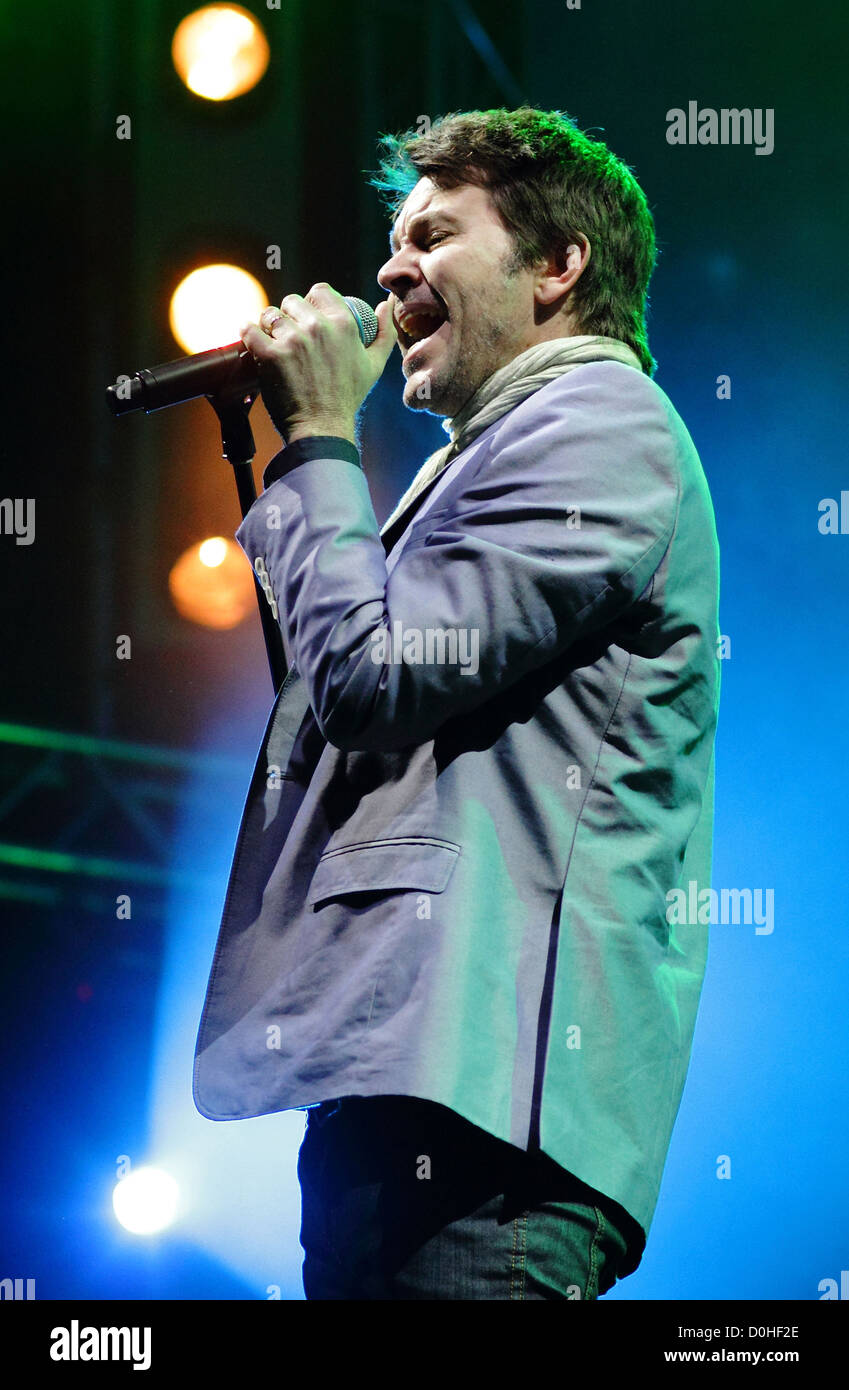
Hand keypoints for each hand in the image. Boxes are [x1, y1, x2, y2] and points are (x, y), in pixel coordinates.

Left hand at [241, 285, 397, 443]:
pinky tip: (254, 344)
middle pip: (291, 301)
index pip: (320, 291)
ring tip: (273, 345)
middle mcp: (317, 327)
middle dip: (288, 316)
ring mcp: (292, 341)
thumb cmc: (348, 398)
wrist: (323, 429)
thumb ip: (384, 332)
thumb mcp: (374, 365)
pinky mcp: (270, 355)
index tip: (306, 318)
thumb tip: (385, 304)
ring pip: (269, 314)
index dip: (311, 302)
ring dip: (268, 327)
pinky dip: (248, 335)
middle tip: (289, 337)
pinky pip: (249, 330)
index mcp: (343, 324)